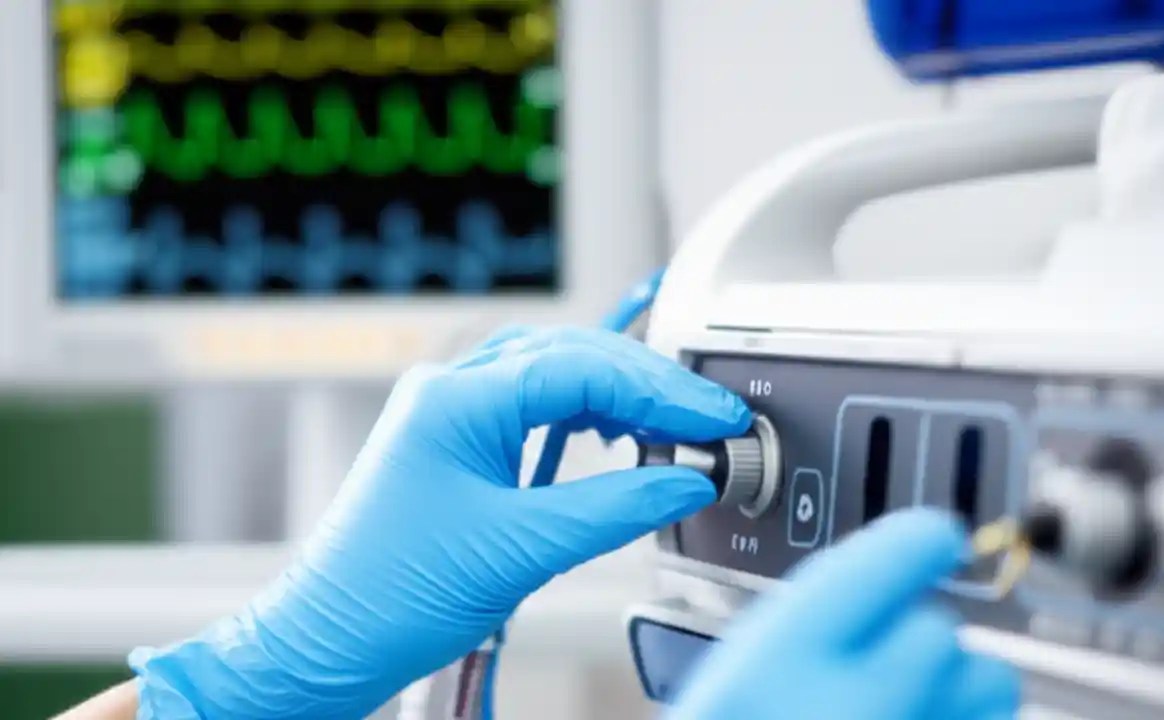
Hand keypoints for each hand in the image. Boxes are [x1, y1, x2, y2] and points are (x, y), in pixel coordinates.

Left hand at [130, 327, 751, 718]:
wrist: (328, 641)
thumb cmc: (392, 596)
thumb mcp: (521, 551)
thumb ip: (615, 509)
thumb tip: (687, 482)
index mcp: (458, 400)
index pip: (583, 369)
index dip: (659, 391)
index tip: (713, 417)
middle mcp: (452, 391)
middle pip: (573, 356)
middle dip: (648, 385)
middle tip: (710, 418)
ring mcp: (451, 412)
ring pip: (555, 373)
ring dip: (619, 394)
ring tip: (674, 425)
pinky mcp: (457, 442)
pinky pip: (535, 405)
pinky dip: (587, 415)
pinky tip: (617, 435)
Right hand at [668, 509, 1020, 719]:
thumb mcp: (728, 689)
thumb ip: (800, 634)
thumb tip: (874, 591)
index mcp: (782, 661)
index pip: (891, 561)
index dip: (919, 541)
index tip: (936, 536)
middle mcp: (856, 705)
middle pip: (942, 632)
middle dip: (923, 641)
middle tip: (889, 662)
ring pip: (989, 684)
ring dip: (962, 689)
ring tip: (914, 710)